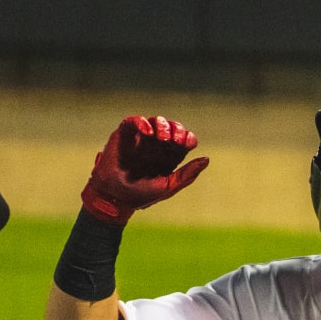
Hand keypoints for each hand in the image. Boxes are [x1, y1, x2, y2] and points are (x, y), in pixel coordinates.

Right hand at [80, 116, 209, 224]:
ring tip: (161, 138)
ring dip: (162, 125)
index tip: (186, 143)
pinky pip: (134, 121)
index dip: (188, 137)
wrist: (114, 198)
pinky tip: (147, 131)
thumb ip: (187, 174)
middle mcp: (156, 146)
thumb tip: (206, 159)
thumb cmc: (140, 195)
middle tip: (175, 140)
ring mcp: (140, 139)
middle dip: (177, 129)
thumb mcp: (168, 186)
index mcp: (168, 157)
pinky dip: (141, 122)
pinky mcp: (124, 135)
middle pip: (172, 127)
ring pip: (156, 121)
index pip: (183, 140)